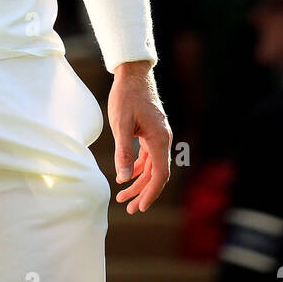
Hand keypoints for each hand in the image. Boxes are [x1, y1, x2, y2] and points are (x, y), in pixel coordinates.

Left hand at [108, 62, 171, 213]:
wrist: (133, 73)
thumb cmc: (126, 96)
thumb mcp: (120, 123)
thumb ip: (123, 151)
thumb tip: (123, 178)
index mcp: (159, 139)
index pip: (159, 174)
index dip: (151, 193)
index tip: (140, 207)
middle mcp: (163, 140)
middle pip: (156, 174)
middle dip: (142, 192)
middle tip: (128, 208)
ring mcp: (158, 136)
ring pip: (151, 166)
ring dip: (139, 181)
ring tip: (123, 196)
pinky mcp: (151, 132)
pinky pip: (148, 156)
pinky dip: (138, 167)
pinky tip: (126, 175)